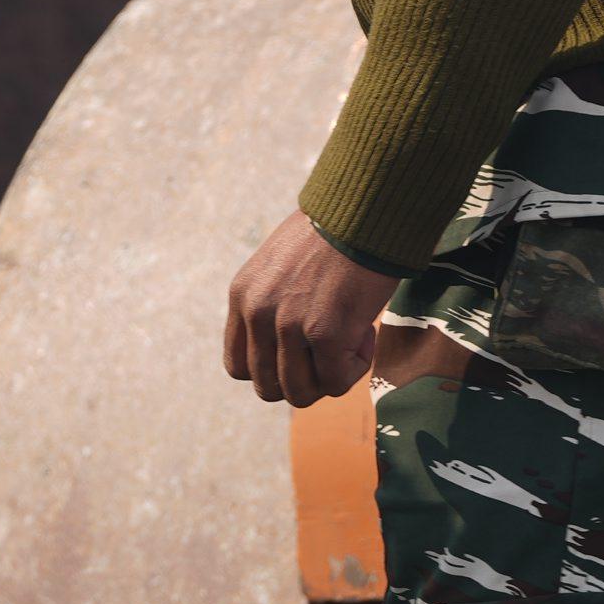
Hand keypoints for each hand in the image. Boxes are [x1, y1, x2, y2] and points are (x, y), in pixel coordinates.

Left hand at [222, 214, 398, 408]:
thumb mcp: (279, 265)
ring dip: (328, 377)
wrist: (364, 210)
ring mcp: (289, 326)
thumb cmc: (333, 232)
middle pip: (268, 387)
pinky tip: (365, 336)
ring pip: (300, 393)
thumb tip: (288, 350)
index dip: (272, 370)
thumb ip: (272, 303)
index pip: (238, 367)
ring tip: (349, 342)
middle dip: (303, 378)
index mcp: (242, 296)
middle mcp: (258, 313)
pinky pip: (335, 381)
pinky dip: (354, 368)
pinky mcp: (325, 333)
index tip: (300, 354)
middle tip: (330, 351)